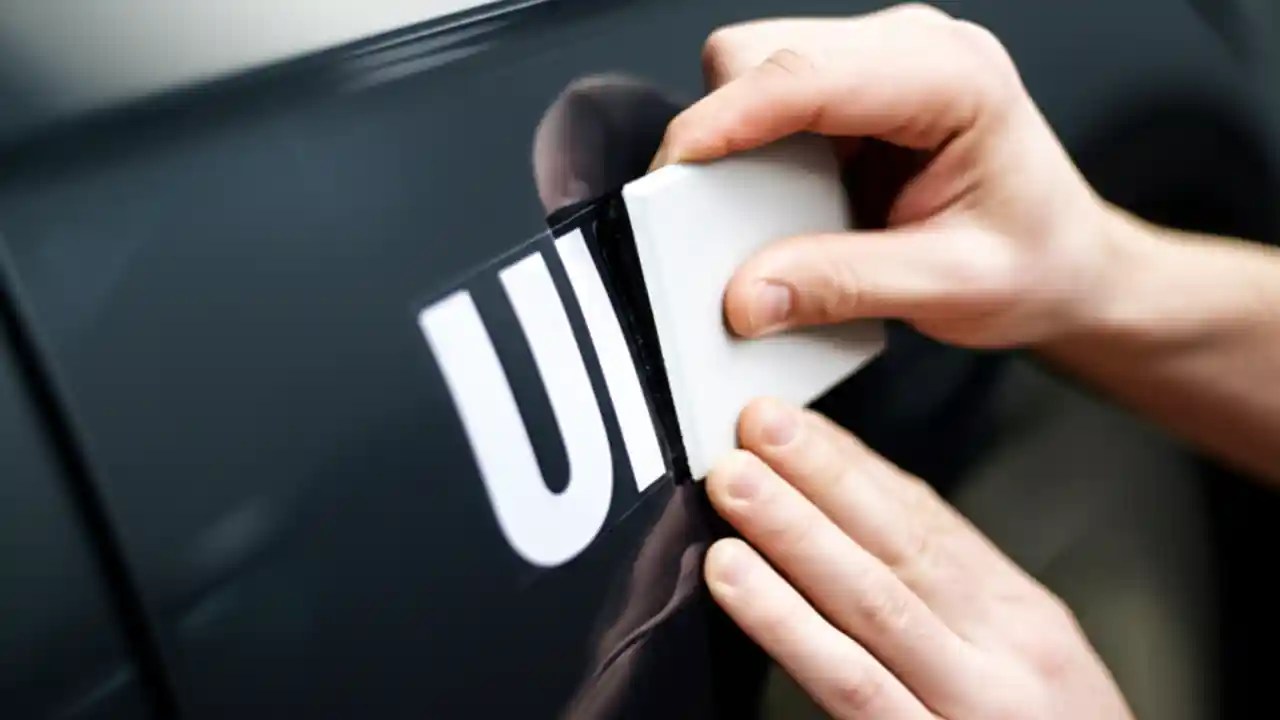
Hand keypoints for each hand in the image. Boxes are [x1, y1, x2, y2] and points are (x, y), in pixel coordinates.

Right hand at [652, 5, 1128, 348]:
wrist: (1073, 265)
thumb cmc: (1038, 265)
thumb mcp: (950, 288)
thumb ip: (844, 286)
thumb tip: (745, 293)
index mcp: (952, 78)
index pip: (806, 76)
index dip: (727, 120)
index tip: (675, 172)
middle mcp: (911, 50)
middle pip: (762, 54)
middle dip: (719, 130)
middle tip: (711, 216)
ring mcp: (878, 65)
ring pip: (754, 70)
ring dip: (734, 142)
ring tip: (760, 216)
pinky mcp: (853, 94)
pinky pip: (768, 102)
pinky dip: (751, 153)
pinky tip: (783, 203)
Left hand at [704, 398, 1132, 718]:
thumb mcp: (1025, 656)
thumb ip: (952, 594)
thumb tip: (851, 520)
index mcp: (1021, 614)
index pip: (928, 519)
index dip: (852, 464)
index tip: (796, 422)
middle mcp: (1002, 651)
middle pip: (901, 544)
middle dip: (822, 475)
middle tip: (757, 425)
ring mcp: (967, 705)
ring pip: (872, 601)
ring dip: (795, 532)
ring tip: (735, 481)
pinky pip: (851, 684)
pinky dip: (789, 626)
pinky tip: (739, 581)